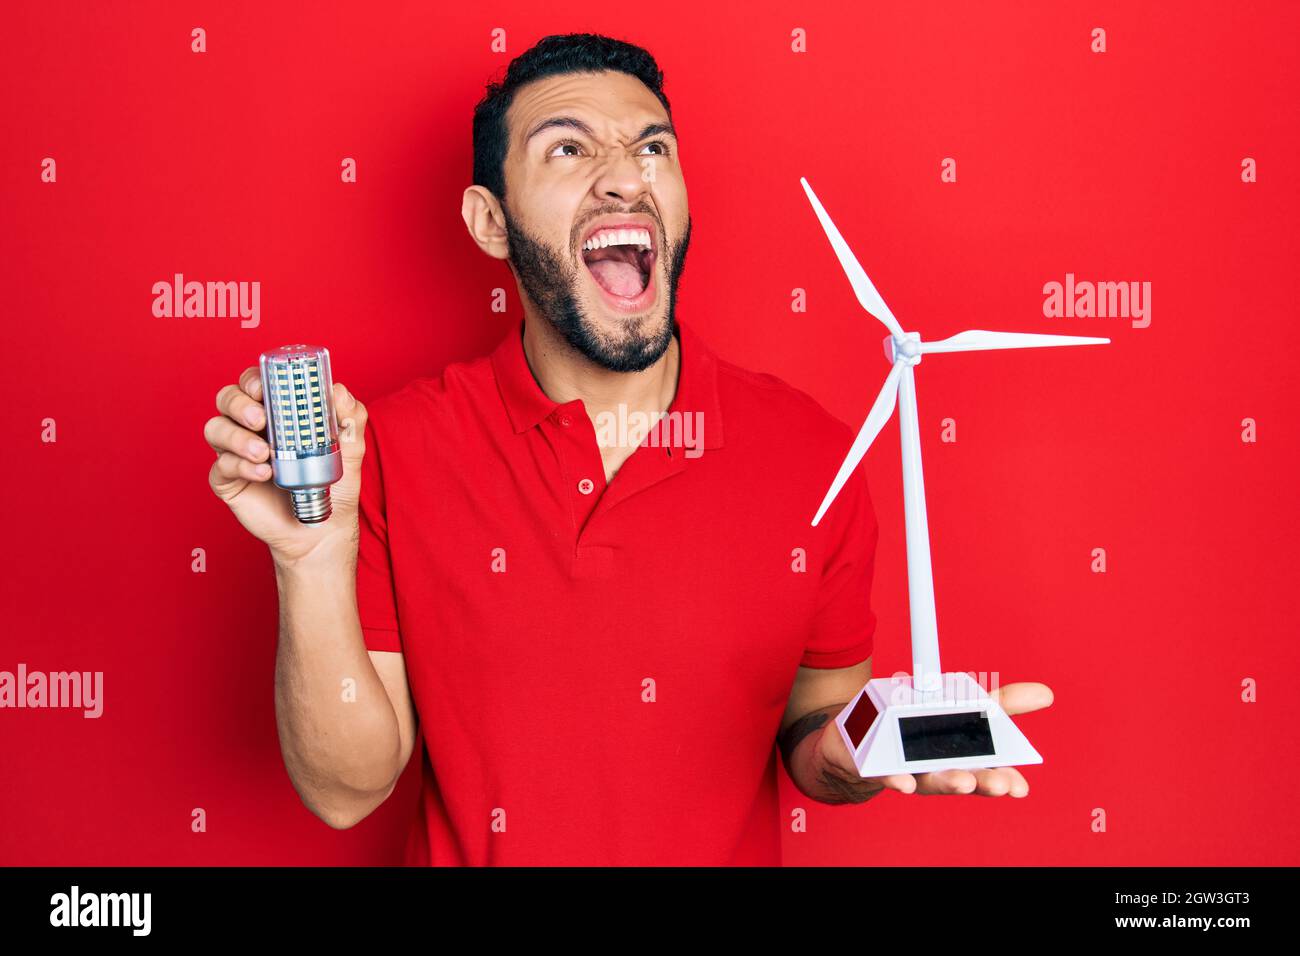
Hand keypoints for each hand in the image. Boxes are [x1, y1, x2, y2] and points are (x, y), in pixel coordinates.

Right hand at [205, 365, 368, 565]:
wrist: (324, 527)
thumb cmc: (334, 483)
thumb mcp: (350, 448)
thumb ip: (350, 417)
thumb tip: (339, 390)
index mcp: (277, 411)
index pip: (254, 382)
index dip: (252, 378)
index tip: (263, 386)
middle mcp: (251, 427)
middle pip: (226, 398)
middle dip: (238, 403)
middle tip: (260, 419)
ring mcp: (236, 453)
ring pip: (215, 429)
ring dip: (236, 437)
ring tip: (264, 453)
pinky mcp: (228, 480)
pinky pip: (221, 466)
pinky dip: (240, 466)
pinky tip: (263, 473)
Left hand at [812, 682, 1052, 801]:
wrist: (858, 740)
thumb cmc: (914, 729)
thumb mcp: (959, 709)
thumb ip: (998, 703)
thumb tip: (1046, 694)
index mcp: (959, 759)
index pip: (988, 769)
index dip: (1004, 778)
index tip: (1020, 786)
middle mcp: (936, 770)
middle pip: (963, 778)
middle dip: (981, 783)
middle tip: (997, 783)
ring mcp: (906, 770)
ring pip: (928, 779)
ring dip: (946, 781)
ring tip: (962, 780)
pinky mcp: (875, 765)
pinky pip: (885, 774)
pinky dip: (895, 779)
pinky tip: (904, 782)